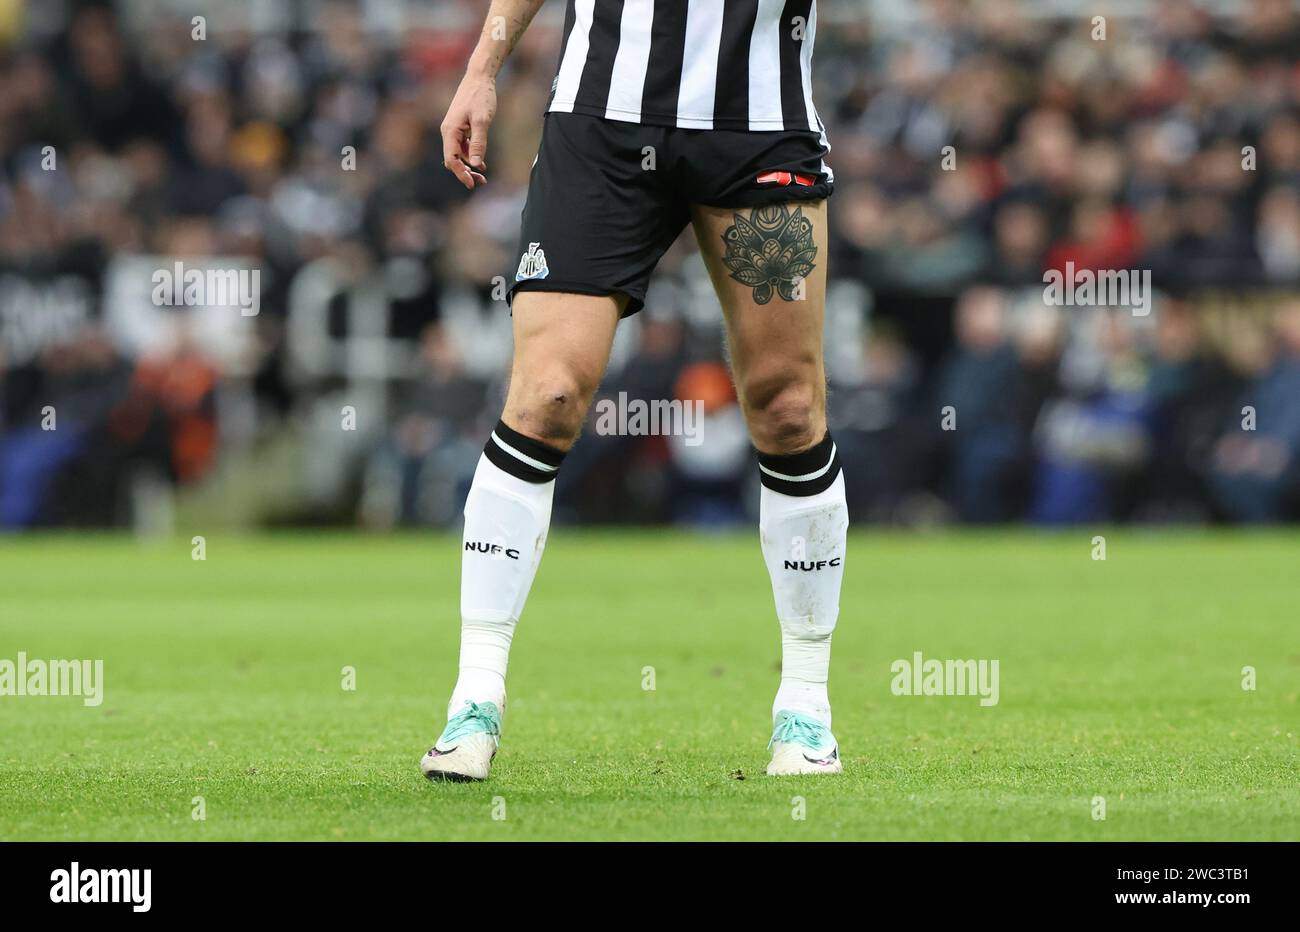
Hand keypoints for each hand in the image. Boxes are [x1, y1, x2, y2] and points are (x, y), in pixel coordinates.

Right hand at [440, 71, 494, 189]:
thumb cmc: (481, 96)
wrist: (479, 77)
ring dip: (469, 165)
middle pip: (453, 159)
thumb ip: (478, 143)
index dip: (461, 173)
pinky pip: (463, 146)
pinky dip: (471, 155)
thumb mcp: (482, 121)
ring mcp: (453, 129)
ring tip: (483, 176)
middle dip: (465, 172)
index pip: (451, 159)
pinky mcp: (460, 127)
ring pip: (458, 154)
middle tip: (481, 182)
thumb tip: (474, 164)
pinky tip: (481, 163)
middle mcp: (448, 131)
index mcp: (450, 131)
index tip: (472, 184)